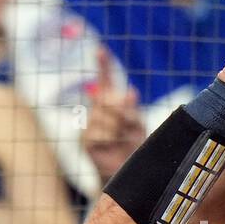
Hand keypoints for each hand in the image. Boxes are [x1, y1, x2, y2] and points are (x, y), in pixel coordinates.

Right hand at [84, 48, 146, 182]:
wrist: (128, 174)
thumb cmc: (135, 147)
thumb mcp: (138, 125)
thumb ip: (133, 108)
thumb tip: (131, 90)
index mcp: (109, 104)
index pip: (105, 79)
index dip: (103, 64)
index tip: (100, 49)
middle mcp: (96, 111)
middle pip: (108, 100)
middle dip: (124, 112)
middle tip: (132, 127)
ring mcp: (89, 125)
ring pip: (105, 117)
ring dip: (120, 129)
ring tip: (123, 140)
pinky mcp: (86, 141)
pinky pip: (101, 133)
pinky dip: (112, 140)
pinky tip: (112, 147)